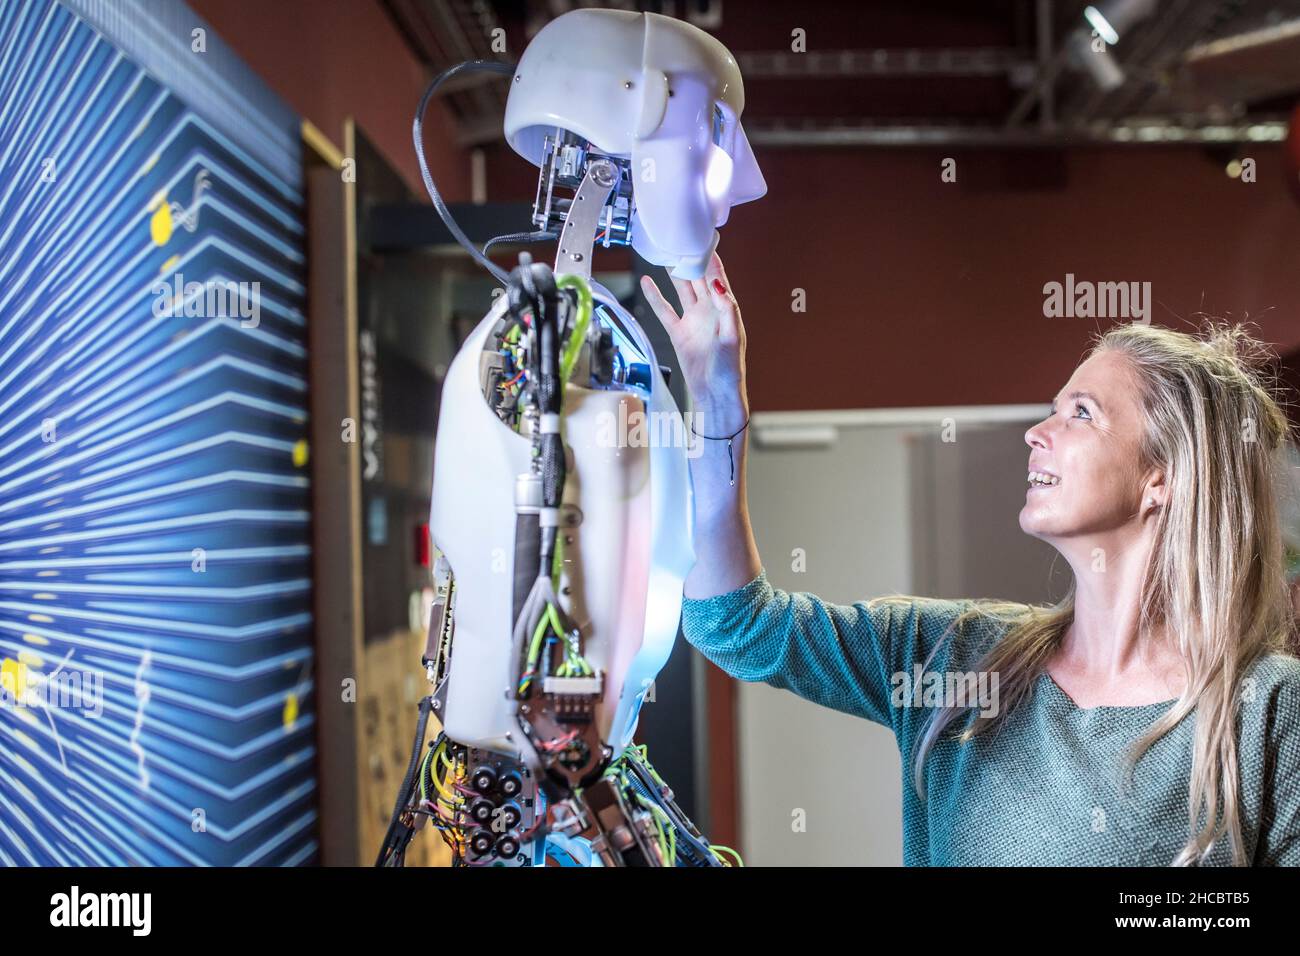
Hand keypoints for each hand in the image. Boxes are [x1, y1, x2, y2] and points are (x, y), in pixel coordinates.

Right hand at [639, 252, 747, 429]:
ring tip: (666, 254)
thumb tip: (717, 284)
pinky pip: (665, 310)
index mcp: (725, 309)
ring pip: (682, 290)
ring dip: (674, 273)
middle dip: (690, 260)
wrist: (715, 393)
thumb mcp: (733, 336)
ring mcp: (693, 321)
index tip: (703, 240)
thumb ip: (727, 309)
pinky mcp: (678, 332)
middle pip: (698, 279)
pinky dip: (656, 296)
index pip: (717, 278)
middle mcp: (709, 311)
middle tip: (680, 240)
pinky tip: (648, 282)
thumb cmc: (730, 369)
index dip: (710, 259)